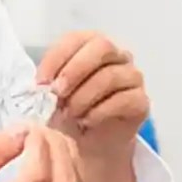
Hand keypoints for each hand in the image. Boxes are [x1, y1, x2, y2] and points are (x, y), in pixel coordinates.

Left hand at [37, 31, 148, 162]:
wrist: (92, 142)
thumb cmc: (72, 110)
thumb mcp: (55, 94)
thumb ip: (50, 82)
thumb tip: (42, 84)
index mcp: (91, 46)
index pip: (76, 39)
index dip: (56, 58)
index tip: (41, 82)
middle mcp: (116, 55)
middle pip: (102, 47)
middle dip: (74, 71)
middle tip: (58, 93)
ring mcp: (132, 77)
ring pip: (111, 75)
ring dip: (84, 96)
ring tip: (70, 113)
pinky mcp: (140, 101)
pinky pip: (124, 100)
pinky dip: (100, 112)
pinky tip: (86, 121)